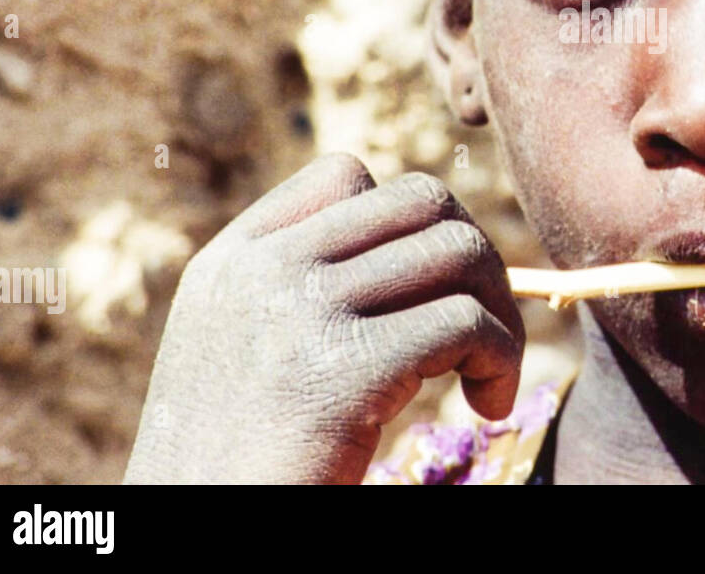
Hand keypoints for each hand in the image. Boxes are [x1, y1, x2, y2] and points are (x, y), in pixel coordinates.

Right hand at [124, 153, 524, 483]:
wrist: (201, 531)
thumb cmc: (238, 462)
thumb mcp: (242, 348)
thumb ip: (301, 287)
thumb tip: (424, 245)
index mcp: (236, 260)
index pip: (348, 174)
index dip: (411, 222)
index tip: (424, 291)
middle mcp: (265, 269)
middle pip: (421, 199)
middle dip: (475, 256)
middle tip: (481, 327)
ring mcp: (302, 311)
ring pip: (458, 250)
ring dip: (500, 310)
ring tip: (488, 370)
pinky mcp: (345, 369)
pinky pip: (466, 323)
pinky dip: (502, 358)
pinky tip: (488, 404)